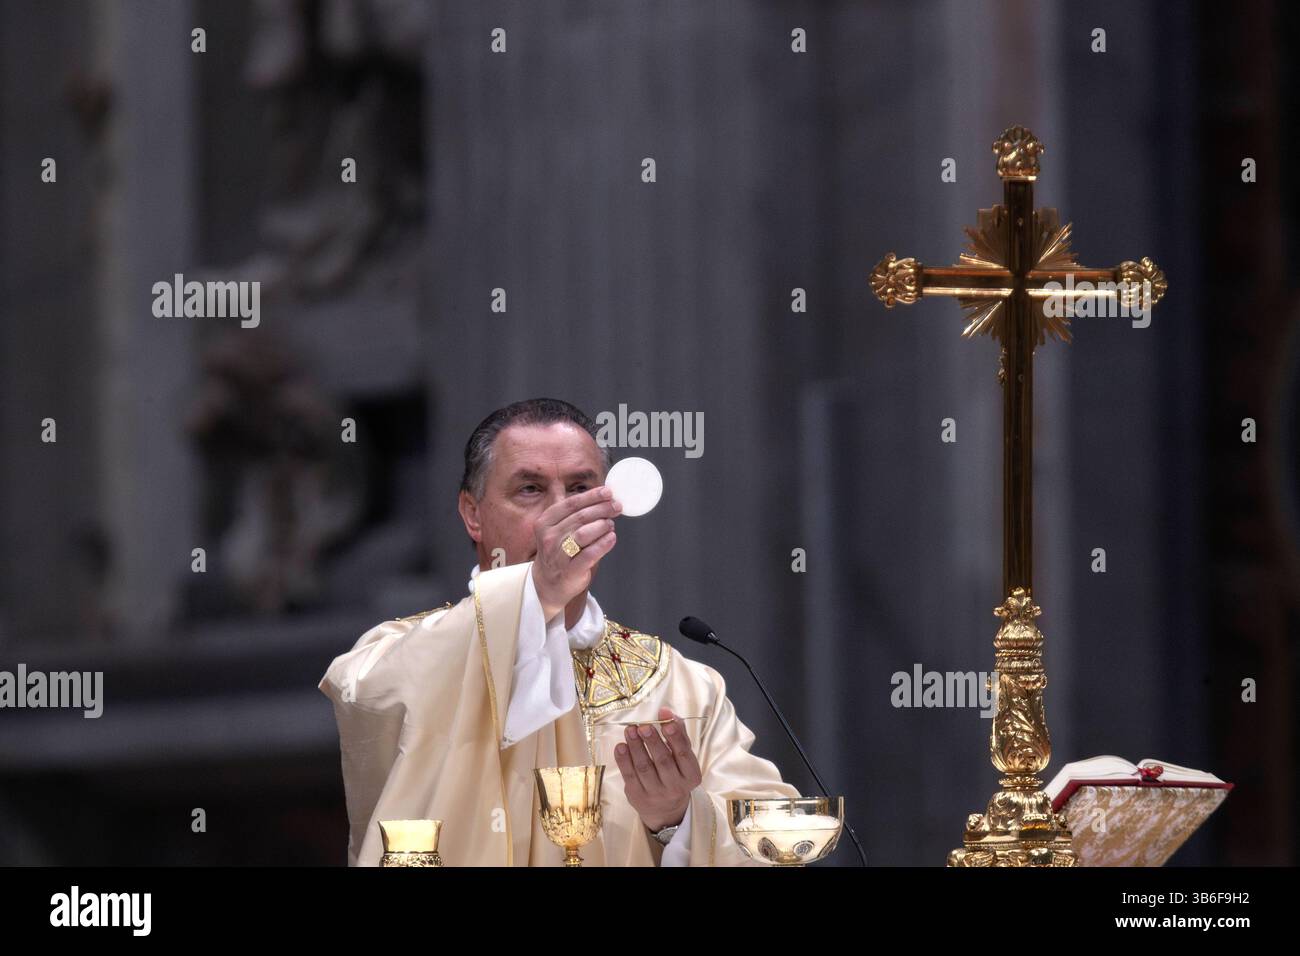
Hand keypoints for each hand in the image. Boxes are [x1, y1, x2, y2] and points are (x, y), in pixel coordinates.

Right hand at [531, 486, 621, 621]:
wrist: (547, 583)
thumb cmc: (559, 551)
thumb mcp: (558, 529)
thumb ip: (574, 514)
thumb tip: (602, 496)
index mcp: (545, 522)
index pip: (571, 504)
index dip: (591, 496)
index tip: (608, 492)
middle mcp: (549, 537)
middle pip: (579, 517)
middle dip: (602, 509)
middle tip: (616, 507)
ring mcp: (558, 555)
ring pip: (583, 534)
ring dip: (602, 526)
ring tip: (611, 524)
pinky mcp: (569, 571)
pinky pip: (589, 554)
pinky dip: (603, 544)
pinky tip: (612, 538)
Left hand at [615, 707, 702, 831]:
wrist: (665, 809)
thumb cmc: (675, 773)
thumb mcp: (683, 758)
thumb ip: (678, 734)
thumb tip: (667, 712)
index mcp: (691, 775)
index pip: (684, 753)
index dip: (675, 734)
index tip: (665, 717)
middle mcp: (676, 787)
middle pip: (663, 761)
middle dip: (652, 741)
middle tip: (643, 725)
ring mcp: (656, 793)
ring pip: (644, 767)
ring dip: (636, 746)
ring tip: (630, 729)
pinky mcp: (637, 796)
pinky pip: (629, 776)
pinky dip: (624, 760)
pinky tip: (621, 746)